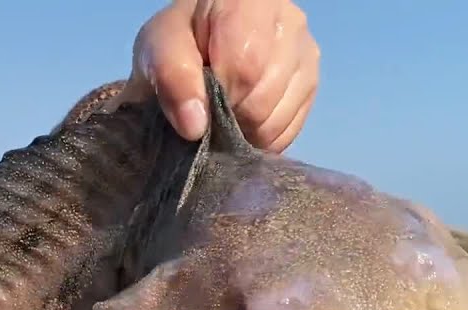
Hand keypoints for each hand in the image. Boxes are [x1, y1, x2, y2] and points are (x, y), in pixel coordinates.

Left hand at [118, 0, 320, 151]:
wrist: (192, 52)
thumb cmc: (176, 45)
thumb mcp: (157, 51)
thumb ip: (171, 78)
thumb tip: (195, 127)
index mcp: (249, 0)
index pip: (247, 64)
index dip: (221, 94)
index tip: (202, 95)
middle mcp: (288, 19)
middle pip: (265, 94)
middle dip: (231, 114)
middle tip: (210, 105)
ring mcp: (305, 52)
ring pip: (278, 116)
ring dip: (244, 129)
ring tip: (225, 109)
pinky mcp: (310, 84)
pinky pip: (289, 130)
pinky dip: (260, 137)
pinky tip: (243, 119)